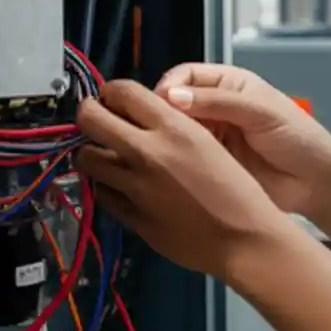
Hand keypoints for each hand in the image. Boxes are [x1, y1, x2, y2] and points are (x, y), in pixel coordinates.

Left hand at [74, 79, 295, 280]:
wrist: (244, 239)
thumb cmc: (237, 190)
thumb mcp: (208, 142)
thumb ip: (171, 127)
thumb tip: (140, 118)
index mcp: (174, 128)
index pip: (121, 91)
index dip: (111, 92)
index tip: (112, 99)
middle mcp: (148, 152)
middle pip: (90, 118)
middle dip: (88, 114)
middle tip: (94, 120)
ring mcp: (135, 186)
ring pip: (86, 157)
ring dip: (92, 153)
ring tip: (105, 156)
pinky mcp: (131, 216)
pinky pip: (101, 193)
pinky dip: (107, 186)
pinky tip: (121, 187)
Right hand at [153, 63, 330, 217]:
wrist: (315, 182)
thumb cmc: (298, 137)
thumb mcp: (260, 112)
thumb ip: (219, 103)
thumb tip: (172, 96)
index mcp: (229, 84)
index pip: (185, 75)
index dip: (169, 86)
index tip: (160, 103)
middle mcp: (215, 106)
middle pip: (173, 102)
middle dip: (160, 112)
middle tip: (152, 128)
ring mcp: (211, 135)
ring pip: (174, 130)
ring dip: (164, 136)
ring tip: (155, 147)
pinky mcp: (209, 162)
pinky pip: (182, 155)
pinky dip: (172, 158)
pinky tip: (165, 164)